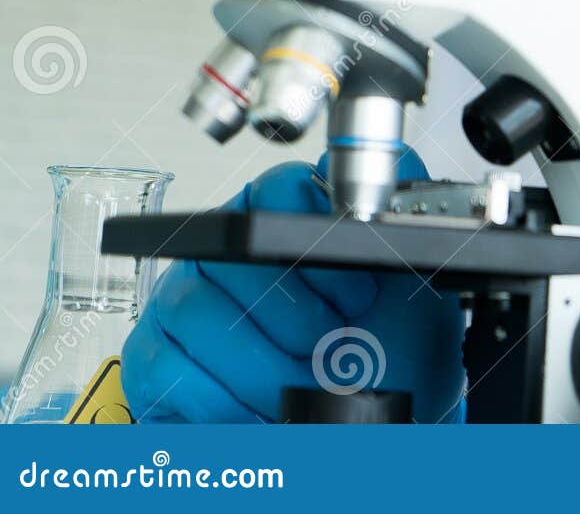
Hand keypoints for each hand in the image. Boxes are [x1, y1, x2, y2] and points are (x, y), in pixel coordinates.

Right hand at [123, 151, 464, 423]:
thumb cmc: (387, 353)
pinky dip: (222, 401)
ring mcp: (184, 298)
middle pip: (235, 255)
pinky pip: (166, 366)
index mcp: (292, 220)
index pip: (280, 189)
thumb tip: (403, 160)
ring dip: (263, 367)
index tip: (359, 297)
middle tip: (333, 351)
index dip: (319, 245)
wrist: (363, 429)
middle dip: (297, 321)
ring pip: (196, 309)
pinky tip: (257, 409)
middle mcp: (231, 251)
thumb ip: (408, 209)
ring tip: (301, 387)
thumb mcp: (415, 280)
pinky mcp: (153, 355)